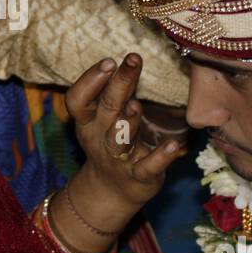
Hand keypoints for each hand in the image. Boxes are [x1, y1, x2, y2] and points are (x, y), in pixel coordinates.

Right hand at [66, 53, 185, 215]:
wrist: (110, 192)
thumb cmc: (109, 143)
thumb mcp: (103, 119)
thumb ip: (113, 94)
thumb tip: (129, 60)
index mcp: (88, 122)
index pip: (78, 99)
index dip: (90, 80)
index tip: (109, 61)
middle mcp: (99, 138)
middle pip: (106, 108)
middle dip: (118, 83)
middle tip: (131, 60)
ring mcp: (118, 158)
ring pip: (119, 139)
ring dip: (127, 122)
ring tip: (137, 106)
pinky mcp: (139, 176)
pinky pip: (148, 167)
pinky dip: (160, 157)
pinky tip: (173, 146)